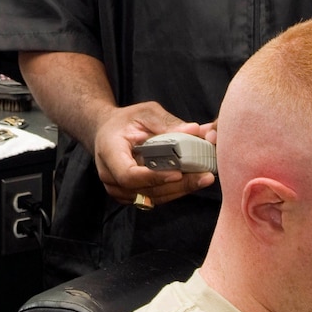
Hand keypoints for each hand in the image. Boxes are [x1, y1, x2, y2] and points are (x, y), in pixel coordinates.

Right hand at [92, 101, 216, 206]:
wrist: (107, 133)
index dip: (153, 177)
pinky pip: (153, 198)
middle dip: (177, 185)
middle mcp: (110, 175)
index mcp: (109, 152)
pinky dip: (173, 191)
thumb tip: (195, 130)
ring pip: (152, 198)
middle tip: (204, 176)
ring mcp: (118, 189)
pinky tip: (191, 181)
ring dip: (179, 190)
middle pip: (144, 190)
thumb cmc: (125, 121)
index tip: (177, 173)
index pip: (128, 174)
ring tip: (203, 178)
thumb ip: (168, 122)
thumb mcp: (145, 113)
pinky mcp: (129, 196)